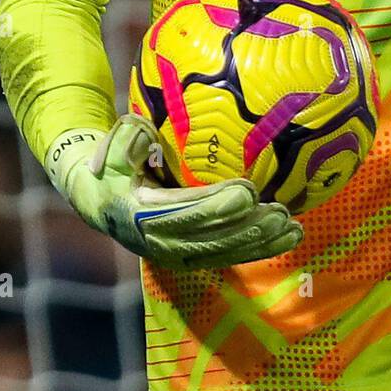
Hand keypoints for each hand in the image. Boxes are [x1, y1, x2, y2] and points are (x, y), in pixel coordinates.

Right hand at [46, 115, 303, 270]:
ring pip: (224, 252)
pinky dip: (260, 249)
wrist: (98, 201)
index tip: (248, 191)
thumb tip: (149, 133)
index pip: (184, 213)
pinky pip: (229, 256)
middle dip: (248, 228)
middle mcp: (159, 241)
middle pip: (211, 238)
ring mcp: (176, 254)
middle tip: (279, 212)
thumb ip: (130, 139)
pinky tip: (289, 237)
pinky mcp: (191, 257)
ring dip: (261, 242)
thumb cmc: (112, 166)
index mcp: (140, 214)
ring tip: (291, 226)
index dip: (217, 205)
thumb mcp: (113, 148)